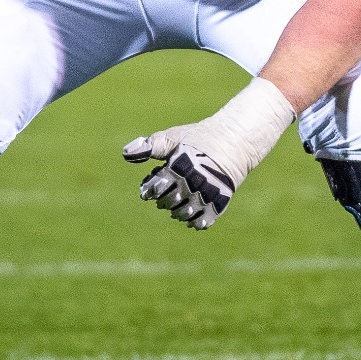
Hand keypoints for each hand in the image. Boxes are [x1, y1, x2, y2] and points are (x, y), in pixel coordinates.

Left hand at [122, 78, 294, 229]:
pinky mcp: (220, 202)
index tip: (149, 189)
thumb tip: (126, 154)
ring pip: (184, 214)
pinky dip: (194, 222)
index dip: (150, 190)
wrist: (234, 141)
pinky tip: (191, 216)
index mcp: (180, 166)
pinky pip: (203, 221)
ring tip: (177, 203)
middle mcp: (194, 182)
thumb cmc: (199, 138)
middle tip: (164, 195)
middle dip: (163, 201)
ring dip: (177, 212)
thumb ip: (149, 146)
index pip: (157, 187)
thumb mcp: (173, 137)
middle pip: (169, 203)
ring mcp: (208, 193)